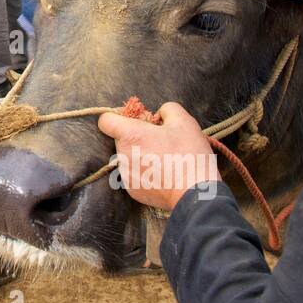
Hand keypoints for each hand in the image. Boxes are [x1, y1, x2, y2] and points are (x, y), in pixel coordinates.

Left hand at [98, 102, 218, 210]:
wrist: (196, 194)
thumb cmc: (189, 154)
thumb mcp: (184, 121)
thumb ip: (167, 109)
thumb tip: (160, 114)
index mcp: (130, 135)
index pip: (106, 121)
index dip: (118, 117)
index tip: (135, 121)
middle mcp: (122, 155)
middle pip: (122, 139)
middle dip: (138, 137)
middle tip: (162, 141)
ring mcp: (126, 175)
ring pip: (130, 158)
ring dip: (144, 155)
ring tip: (167, 159)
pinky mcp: (133, 191)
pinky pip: (136, 175)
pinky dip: (147, 173)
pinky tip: (166, 174)